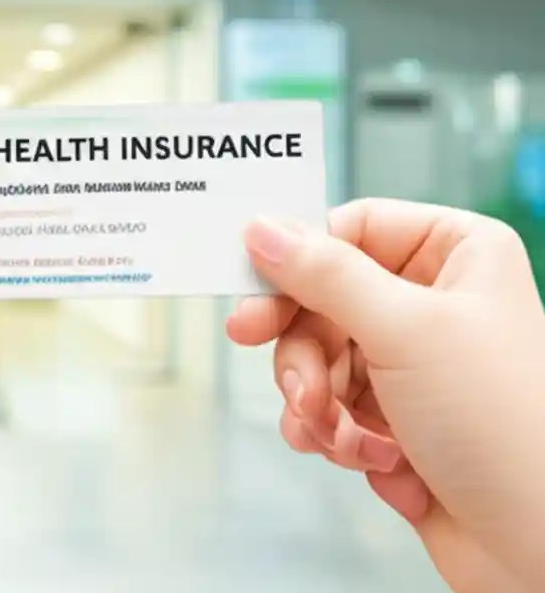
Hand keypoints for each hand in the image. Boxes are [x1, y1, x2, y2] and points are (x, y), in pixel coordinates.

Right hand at [228, 199, 544, 592]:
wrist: (537, 542)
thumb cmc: (504, 426)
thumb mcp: (405, 330)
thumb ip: (325, 274)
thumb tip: (262, 229)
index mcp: (457, 254)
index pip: (351, 230)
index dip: (299, 264)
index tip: (254, 301)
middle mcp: (436, 301)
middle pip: (322, 300)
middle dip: (305, 354)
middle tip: (298, 387)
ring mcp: (415, 361)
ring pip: (319, 358)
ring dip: (318, 403)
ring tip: (342, 436)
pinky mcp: (396, 415)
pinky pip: (330, 406)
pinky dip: (333, 434)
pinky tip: (364, 457)